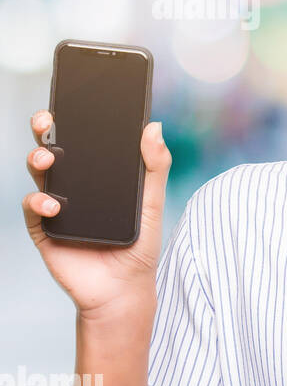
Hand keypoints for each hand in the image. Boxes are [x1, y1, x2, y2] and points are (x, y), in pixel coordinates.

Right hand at [22, 109, 171, 317]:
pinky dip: (40, 203)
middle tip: (47, 119)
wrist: (123, 288)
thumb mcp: (153, 203)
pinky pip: (33, 208)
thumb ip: (155, 166)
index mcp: (98, 174)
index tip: (74, 97)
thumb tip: (154, 126)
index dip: (75, 118)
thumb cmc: (139, 245)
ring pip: (39, 173)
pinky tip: (54, 205)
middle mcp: (73, 185)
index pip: (84, 140)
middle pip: (54, 148)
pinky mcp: (44, 229)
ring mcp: (56, 205)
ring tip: (49, 158)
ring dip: (39, 160)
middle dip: (45, 130)